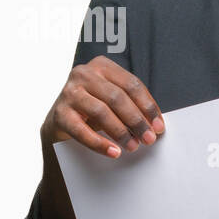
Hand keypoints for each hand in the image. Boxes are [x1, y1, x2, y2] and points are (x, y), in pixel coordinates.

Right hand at [41, 55, 163, 158]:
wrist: (61, 122)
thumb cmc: (93, 109)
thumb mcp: (113, 100)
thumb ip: (132, 105)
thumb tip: (156, 125)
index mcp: (102, 66)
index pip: (132, 84)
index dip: (148, 106)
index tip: (159, 126)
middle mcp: (84, 74)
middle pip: (118, 97)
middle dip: (137, 121)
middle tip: (149, 139)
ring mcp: (69, 92)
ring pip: (101, 111)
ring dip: (120, 132)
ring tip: (133, 146)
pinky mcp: (59, 113)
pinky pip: (82, 130)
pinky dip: (99, 143)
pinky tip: (113, 152)